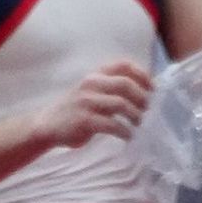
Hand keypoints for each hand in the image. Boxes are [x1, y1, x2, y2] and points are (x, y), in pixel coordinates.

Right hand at [37, 58, 152, 150]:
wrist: (48, 124)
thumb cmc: (76, 108)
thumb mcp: (92, 90)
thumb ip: (111, 88)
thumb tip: (143, 93)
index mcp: (96, 74)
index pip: (124, 66)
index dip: (142, 74)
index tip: (153, 87)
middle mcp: (92, 83)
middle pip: (125, 84)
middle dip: (142, 96)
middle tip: (149, 108)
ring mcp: (87, 101)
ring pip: (120, 104)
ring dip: (135, 115)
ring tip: (140, 123)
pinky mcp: (84, 120)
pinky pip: (111, 124)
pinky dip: (124, 131)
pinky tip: (129, 136)